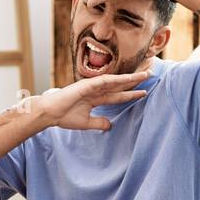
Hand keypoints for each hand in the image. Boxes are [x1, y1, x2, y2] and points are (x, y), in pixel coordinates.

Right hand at [34, 71, 149, 131]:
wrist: (50, 114)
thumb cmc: (64, 116)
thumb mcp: (86, 123)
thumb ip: (99, 122)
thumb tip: (110, 125)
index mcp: (96, 98)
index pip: (117, 95)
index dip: (131, 93)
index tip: (144, 92)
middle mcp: (96, 90)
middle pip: (119, 84)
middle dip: (134, 81)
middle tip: (150, 75)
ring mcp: (91, 86)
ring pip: (115, 80)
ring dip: (130, 78)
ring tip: (145, 75)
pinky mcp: (86, 85)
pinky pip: (104, 81)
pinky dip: (116, 79)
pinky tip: (128, 78)